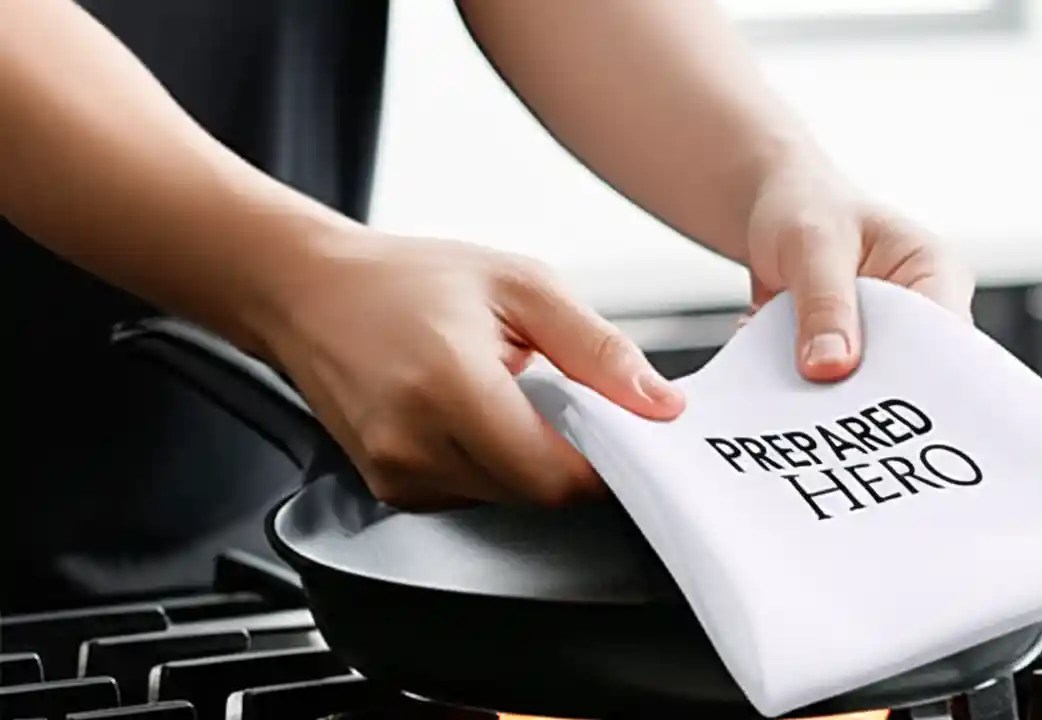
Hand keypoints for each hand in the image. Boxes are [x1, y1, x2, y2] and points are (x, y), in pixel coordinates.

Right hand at [257, 232, 684, 509]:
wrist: (308, 292)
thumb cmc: (406, 280)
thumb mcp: (520, 286)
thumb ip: (597, 348)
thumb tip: (659, 404)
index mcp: (451, 388)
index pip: (556, 476)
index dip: (604, 462)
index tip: (624, 432)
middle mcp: (415, 445)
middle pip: (535, 492)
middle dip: (566, 453)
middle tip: (559, 394)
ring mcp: (396, 475)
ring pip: (506, 499)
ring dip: (527, 457)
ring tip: (504, 393)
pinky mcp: (389, 489)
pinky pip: (471, 494)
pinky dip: (491, 462)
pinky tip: (472, 413)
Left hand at [744, 154, 974, 380]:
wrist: (771, 212)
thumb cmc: (804, 208)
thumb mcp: (811, 245)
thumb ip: (823, 304)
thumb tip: (830, 367)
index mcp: (935, 271)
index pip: (946, 337)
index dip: (918, 375)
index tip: (873, 398)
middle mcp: (920, 311)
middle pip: (912, 374)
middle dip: (866, 393)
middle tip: (821, 400)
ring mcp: (885, 339)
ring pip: (869, 388)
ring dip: (828, 394)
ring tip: (791, 384)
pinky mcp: (850, 359)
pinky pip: (835, 390)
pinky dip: (805, 389)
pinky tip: (777, 377)